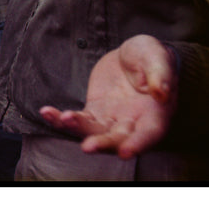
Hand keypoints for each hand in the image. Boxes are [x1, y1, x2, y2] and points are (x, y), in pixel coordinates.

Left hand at [39, 35, 178, 159]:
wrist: (132, 55)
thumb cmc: (151, 57)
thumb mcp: (157, 58)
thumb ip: (160, 74)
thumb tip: (161, 92)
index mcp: (155, 113)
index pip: (148, 134)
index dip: (138, 144)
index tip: (125, 152)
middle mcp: (133, 123)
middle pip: (118, 139)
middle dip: (103, 144)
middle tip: (88, 146)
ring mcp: (112, 119)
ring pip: (94, 131)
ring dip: (78, 129)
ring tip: (62, 118)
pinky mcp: (95, 112)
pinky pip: (78, 119)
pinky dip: (62, 119)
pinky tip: (47, 112)